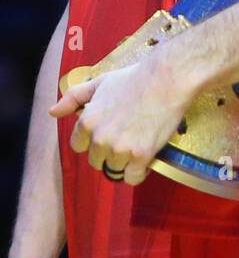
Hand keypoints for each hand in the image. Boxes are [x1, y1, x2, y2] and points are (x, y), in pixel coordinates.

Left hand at [49, 51, 191, 187]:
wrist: (166, 80)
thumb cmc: (134, 78)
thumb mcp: (99, 83)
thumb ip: (74, 98)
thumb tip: (52, 112)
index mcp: (87, 122)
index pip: (79, 146)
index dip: (93, 140)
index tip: (107, 133)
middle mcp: (100, 138)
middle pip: (96, 161)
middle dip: (108, 153)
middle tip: (126, 137)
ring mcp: (120, 149)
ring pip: (115, 170)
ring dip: (125, 162)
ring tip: (138, 145)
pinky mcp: (141, 156)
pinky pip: (132, 178)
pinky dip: (138, 173)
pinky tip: (144, 160)